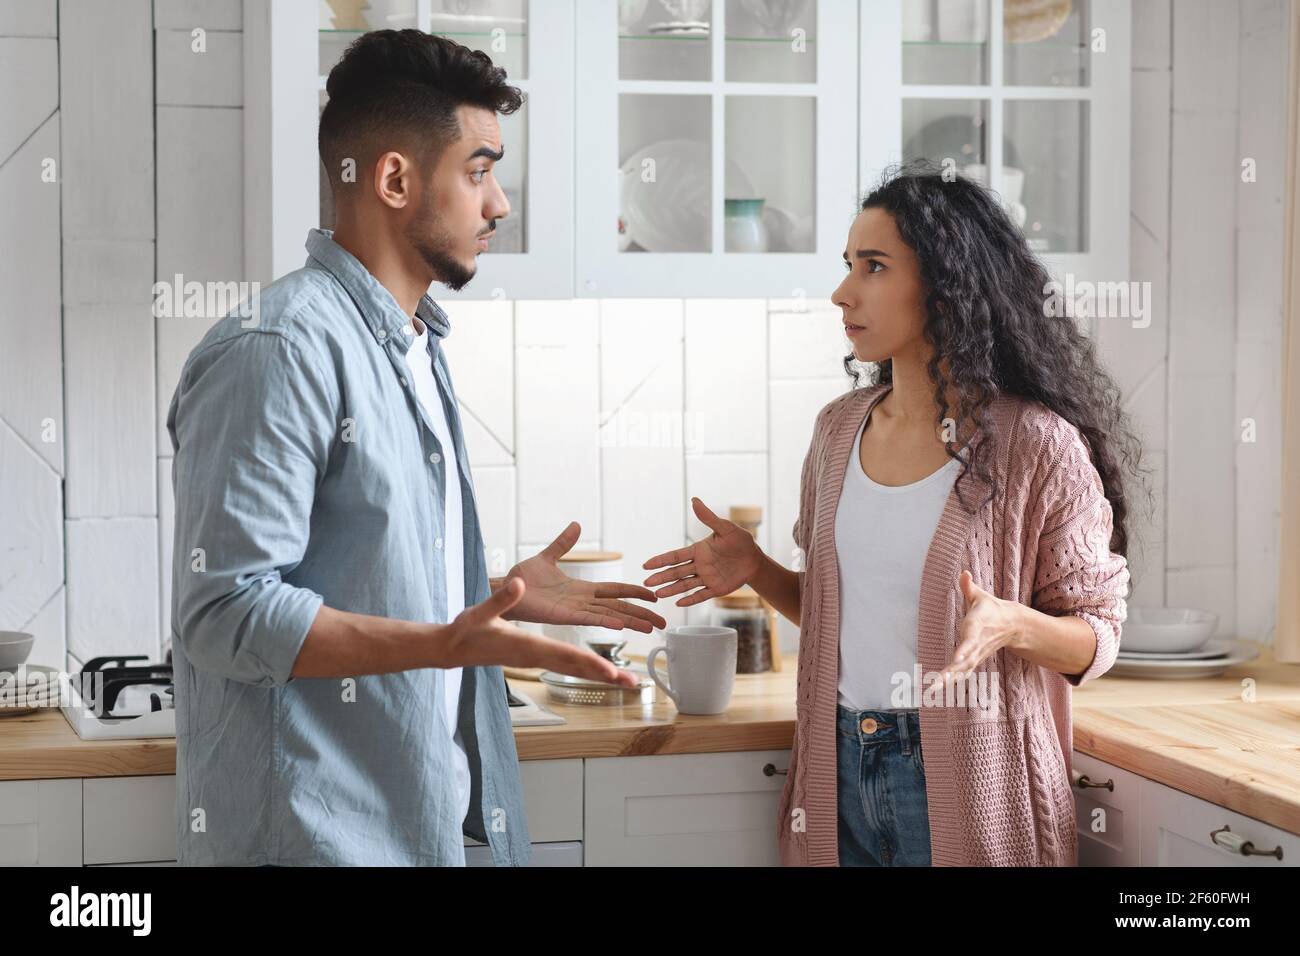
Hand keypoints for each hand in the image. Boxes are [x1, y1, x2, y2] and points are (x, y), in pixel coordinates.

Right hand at [446, 578, 640, 686]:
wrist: (453, 650)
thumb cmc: (465, 630)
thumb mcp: (481, 611)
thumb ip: (502, 598)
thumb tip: (520, 584)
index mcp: (527, 647)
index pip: (564, 656)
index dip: (589, 663)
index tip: (610, 671)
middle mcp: (537, 657)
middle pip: (577, 668)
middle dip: (606, 676)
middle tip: (633, 683)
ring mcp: (537, 660)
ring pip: (576, 669)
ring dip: (602, 675)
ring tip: (629, 681)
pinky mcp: (536, 658)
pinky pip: (568, 665)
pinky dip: (587, 668)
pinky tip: (602, 671)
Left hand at [496, 521, 666, 631]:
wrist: (504, 588)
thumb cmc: (523, 578)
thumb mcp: (548, 557)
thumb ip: (564, 543)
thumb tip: (577, 525)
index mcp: (582, 588)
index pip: (615, 590)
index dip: (634, 592)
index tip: (653, 596)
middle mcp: (582, 601)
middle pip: (619, 606)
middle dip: (641, 614)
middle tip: (662, 623)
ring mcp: (575, 610)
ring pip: (610, 616)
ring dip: (631, 621)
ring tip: (651, 627)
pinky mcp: (563, 616)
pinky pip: (589, 619)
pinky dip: (606, 622)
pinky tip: (621, 625)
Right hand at [641, 497, 761, 606]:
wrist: (755, 559)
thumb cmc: (740, 540)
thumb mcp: (726, 528)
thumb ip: (708, 518)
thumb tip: (694, 499)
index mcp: (698, 550)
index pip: (675, 556)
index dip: (661, 560)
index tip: (646, 565)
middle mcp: (699, 565)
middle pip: (676, 572)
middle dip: (661, 577)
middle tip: (646, 583)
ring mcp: (706, 578)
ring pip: (685, 585)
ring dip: (671, 589)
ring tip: (657, 594)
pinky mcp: (716, 589)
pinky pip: (701, 595)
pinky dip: (690, 600)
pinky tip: (678, 603)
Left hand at [940, 570, 1023, 680]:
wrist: (1010, 624)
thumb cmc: (989, 608)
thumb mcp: (980, 596)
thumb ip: (969, 587)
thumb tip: (964, 573)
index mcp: (977, 628)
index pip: (971, 641)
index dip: (965, 650)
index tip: (958, 659)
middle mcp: (976, 644)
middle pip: (965, 660)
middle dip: (952, 671)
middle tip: (939, 681)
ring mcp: (976, 654)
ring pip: (962, 670)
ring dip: (948, 679)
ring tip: (933, 688)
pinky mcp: (974, 659)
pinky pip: (962, 672)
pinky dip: (952, 680)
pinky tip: (938, 688)